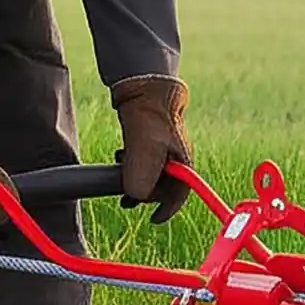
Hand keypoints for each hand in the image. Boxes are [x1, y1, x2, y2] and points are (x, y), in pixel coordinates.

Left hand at [110, 75, 193, 223]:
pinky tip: (121, 157)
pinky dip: (132, 165)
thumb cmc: (151, 115)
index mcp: (184, 165)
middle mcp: (177, 160)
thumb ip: (141, 179)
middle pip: (163, 188)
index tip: (153, 220)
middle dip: (144, 193)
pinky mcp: (153, 140)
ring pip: (151, 175)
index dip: (165, 211)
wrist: (145, 85)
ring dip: (135, 178)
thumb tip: (134, 197)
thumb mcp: (146, 151)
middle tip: (125, 198)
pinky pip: (144, 161)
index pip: (178, 197)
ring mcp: (165, 149)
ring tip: (121, 170)